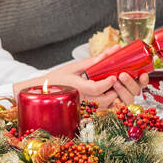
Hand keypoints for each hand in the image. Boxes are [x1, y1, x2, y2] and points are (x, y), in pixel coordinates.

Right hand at [19, 52, 148, 107]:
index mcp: (77, 87)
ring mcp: (84, 108)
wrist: (45, 92)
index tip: (114, 76)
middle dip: (115, 90)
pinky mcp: (87, 112)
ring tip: (115, 86)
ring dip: (114, 97)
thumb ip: (95, 60)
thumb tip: (113, 50)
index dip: (107, 83)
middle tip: (118, 80)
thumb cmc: (58, 78)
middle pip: (105, 100)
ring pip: (106, 107)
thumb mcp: (75, 66)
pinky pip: (103, 110)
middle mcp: (82, 100)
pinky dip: (110, 102)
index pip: (96, 88)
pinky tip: (110, 93)